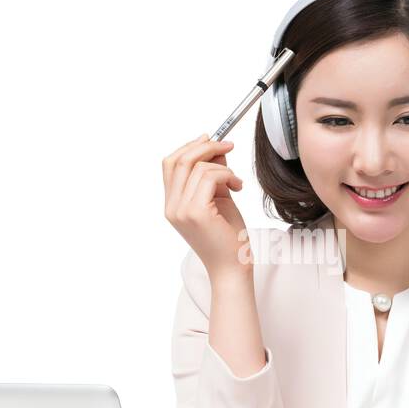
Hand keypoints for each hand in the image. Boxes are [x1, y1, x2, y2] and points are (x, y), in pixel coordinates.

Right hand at [162, 134, 249, 279]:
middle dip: (205, 146)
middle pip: (179, 159)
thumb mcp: (220, 199)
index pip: (171, 164)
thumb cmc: (228, 239)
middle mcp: (172, 207)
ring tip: (236, 180)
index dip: (189, 146)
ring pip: (198, 167)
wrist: (232, 268)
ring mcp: (181, 210)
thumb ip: (214, 175)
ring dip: (223, 166)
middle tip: (228, 145)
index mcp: (173, 204)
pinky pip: (210, 177)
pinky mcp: (196, 213)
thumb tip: (217, 148)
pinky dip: (228, 175)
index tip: (210, 139)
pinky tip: (238, 186)